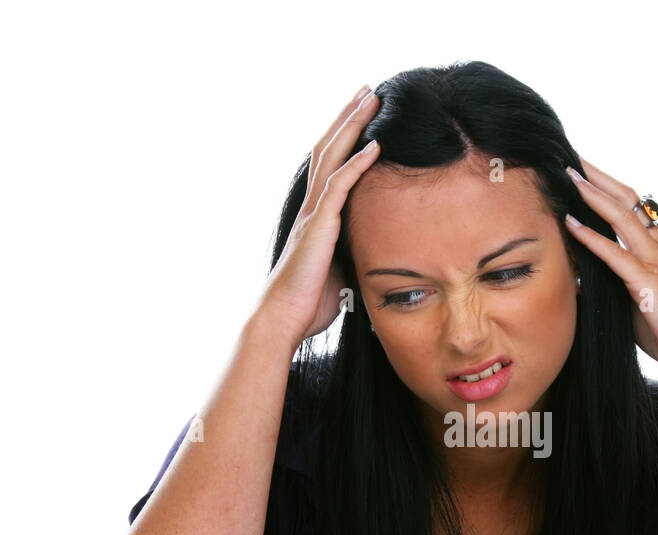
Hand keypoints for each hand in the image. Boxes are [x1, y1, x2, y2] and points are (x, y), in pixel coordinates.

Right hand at [252, 85, 381, 345]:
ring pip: (332, 158)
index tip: (364, 115)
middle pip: (329, 149)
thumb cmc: (308, 305)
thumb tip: (372, 255)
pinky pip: (339, 188)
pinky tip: (374, 146)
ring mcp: (313, 215)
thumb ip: (352, 255)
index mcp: (316, 217)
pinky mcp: (318, 228)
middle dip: (349, 118)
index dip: (346, 138)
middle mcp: (311, 208)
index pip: (331, 166)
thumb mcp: (339, 274)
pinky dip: (356, 165)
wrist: (283, 321)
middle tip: (367, 90)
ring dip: (352, 127)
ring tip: (370, 99)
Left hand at [563, 158, 657, 385]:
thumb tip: (579, 278)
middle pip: (628, 200)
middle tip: (571, 157)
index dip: (608, 186)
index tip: (583, 171)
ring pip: (622, 217)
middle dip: (598, 176)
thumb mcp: (638, 302)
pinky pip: (616, 255)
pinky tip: (572, 225)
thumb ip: (615, 284)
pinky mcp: (650, 283)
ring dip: (592, 195)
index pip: (633, 208)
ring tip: (568, 177)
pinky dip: (592, 238)